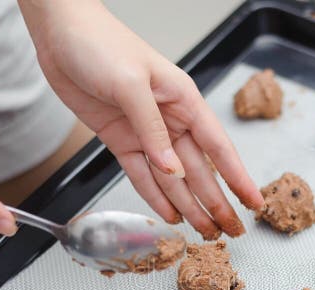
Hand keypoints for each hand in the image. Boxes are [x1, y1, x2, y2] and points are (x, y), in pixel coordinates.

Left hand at [18, 0, 262, 239]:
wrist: (60, 32)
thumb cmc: (100, 43)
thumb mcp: (130, 83)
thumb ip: (152, 129)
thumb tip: (171, 171)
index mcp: (184, 100)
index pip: (218, 147)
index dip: (238, 178)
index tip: (254, 202)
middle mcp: (169, 120)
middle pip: (198, 170)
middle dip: (216, 201)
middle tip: (230, 231)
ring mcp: (145, 133)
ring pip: (172, 178)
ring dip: (188, 205)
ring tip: (204, 232)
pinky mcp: (121, 139)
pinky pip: (142, 175)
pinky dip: (155, 196)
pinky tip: (171, 214)